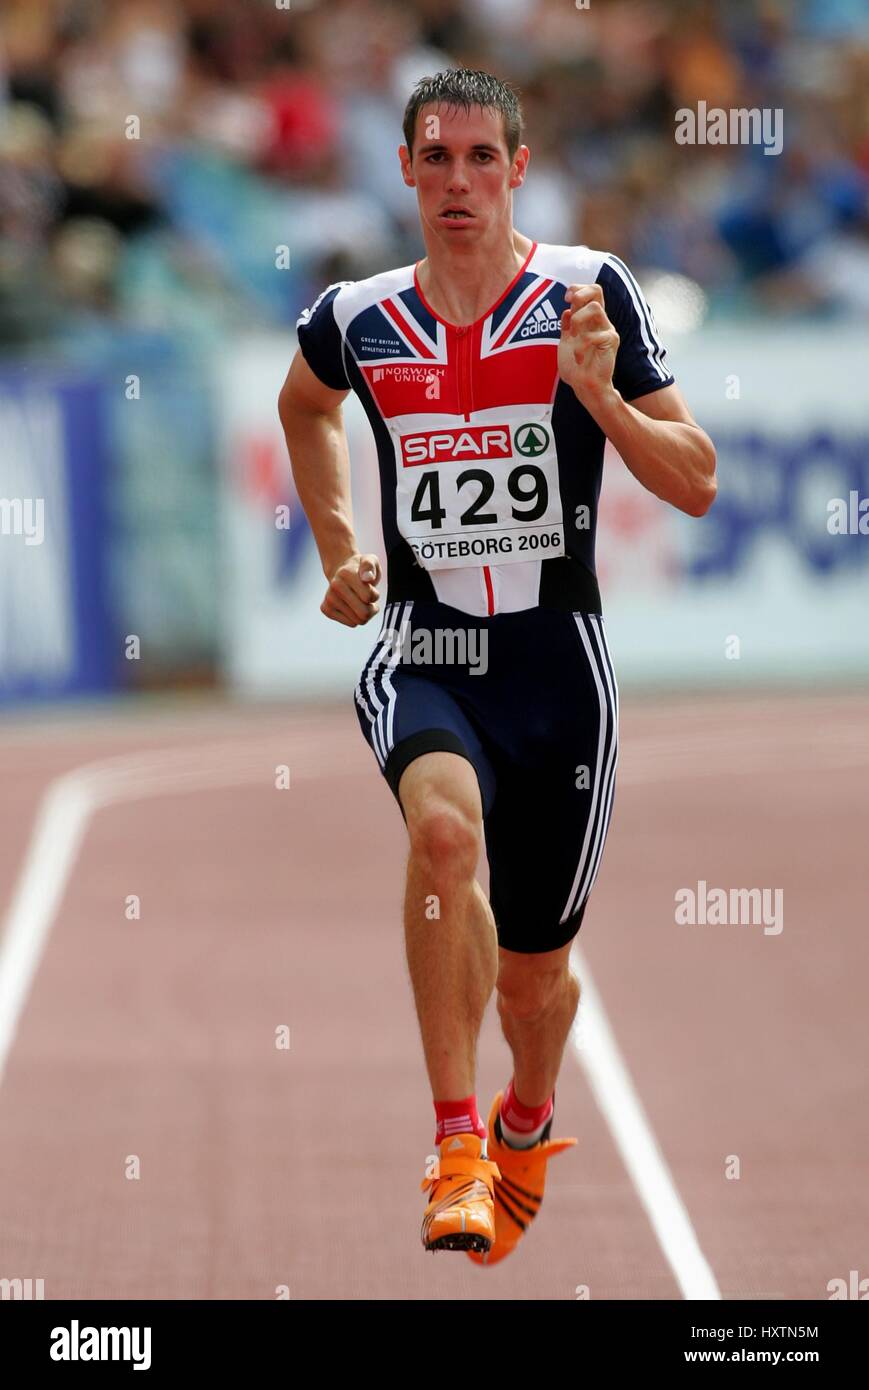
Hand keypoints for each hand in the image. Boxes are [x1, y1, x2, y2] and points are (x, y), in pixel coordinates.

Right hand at [321, 553, 381, 626]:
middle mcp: (335, 586)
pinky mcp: (326, 609)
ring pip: (359, 621)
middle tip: (369, 600)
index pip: (369, 597)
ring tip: (360, 601)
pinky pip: (352, 623)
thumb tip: (367, 578)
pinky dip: (356, 617)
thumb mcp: (370, 560)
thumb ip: (370, 566)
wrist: (342, 573)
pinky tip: (352, 606)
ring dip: (364, 613)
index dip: (375, 595)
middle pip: (364, 613)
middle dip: (372, 609)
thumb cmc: (360, 568)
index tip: (370, 588)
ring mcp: (329, 598)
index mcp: (346, 573)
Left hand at [557, 284, 618, 406]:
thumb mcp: (566, 342)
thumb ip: (567, 326)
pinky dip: (580, 346)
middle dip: (580, 294)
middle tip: (570, 306)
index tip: (565, 298)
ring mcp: (607, 329)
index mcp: (590, 320)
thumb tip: (566, 310)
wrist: (584, 386)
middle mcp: (600, 321)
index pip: (590, 292)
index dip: (577, 288)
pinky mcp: (611, 341)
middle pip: (597, 290)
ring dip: (578, 319)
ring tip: (573, 336)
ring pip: (595, 308)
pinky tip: (578, 357)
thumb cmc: (575, 368)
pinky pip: (593, 334)